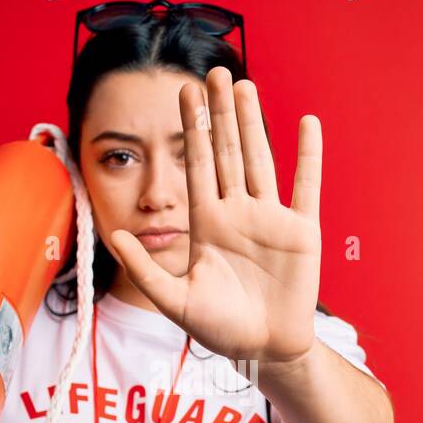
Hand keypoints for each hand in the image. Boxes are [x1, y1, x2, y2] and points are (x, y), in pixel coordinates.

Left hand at [107, 66, 322, 367]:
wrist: (263, 350)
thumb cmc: (219, 329)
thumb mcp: (174, 301)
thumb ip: (145, 268)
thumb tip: (115, 234)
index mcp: (207, 224)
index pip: (196, 166)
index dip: (190, 130)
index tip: (182, 92)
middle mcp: (237, 213)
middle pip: (226, 153)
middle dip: (219, 114)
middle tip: (213, 72)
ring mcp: (270, 219)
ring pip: (260, 160)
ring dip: (253, 124)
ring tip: (244, 86)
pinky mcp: (302, 231)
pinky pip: (306, 187)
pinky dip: (308, 156)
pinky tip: (306, 123)